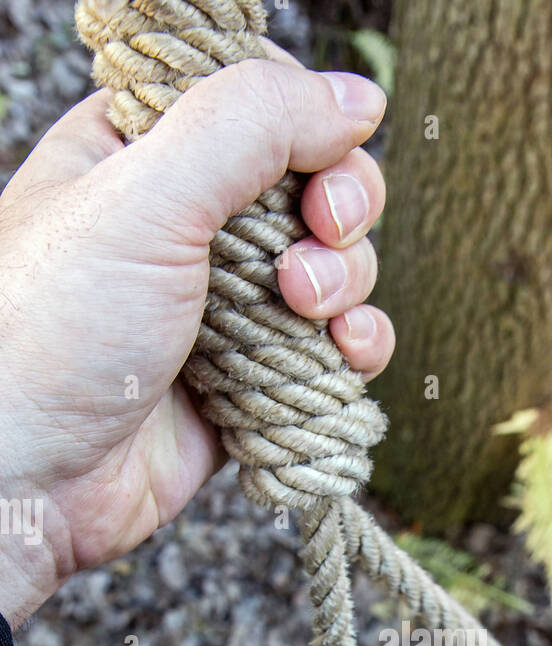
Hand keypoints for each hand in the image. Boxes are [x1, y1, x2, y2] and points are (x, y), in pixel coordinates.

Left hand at [0, 47, 392, 628]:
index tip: (313, 164)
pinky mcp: (251, 379)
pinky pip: (332, 348)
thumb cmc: (56, 330)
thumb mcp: (144, 197)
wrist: (33, 481)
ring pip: (334, 268)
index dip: (307, 123)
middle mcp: (188, 223)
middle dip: (339, 211)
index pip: (257, 101)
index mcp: (143, 151)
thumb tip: (357, 96)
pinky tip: (346, 355)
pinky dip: (355, 348)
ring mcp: (224, 305)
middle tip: (321, 236)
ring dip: (347, 283)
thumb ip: (250, 125)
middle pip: (314, 183)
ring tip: (306, 310)